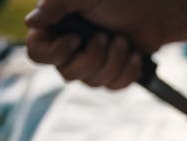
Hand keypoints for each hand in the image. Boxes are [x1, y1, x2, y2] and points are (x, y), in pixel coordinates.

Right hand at [24, 0, 186, 88]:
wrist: (155, 12)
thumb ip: (55, 5)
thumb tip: (31, 23)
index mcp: (56, 29)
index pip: (37, 55)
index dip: (55, 53)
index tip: (76, 38)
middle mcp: (70, 49)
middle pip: (68, 75)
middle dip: (93, 57)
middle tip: (105, 36)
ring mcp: (92, 64)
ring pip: (94, 82)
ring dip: (114, 61)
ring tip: (122, 41)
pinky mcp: (113, 74)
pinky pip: (114, 87)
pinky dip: (128, 71)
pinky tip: (134, 55)